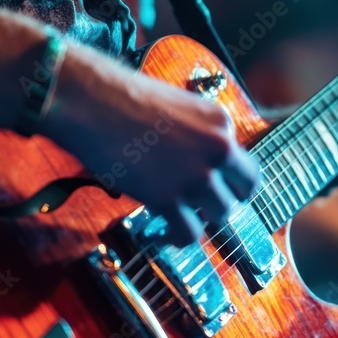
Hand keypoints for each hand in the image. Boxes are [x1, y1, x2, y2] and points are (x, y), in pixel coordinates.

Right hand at [44, 45, 260, 244]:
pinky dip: (178, 238)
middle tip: (199, 206)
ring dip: (199, 218)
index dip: (234, 185)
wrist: (91, 101)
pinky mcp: (168, 199)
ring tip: (178, 216)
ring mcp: (195, 176)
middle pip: (238, 196)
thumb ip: (199, 136)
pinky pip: (190, 234)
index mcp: (221, 124)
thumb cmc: (124, 98)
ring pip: (219, 215)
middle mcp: (217, 150)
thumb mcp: (180, 107)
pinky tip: (164, 232)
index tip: (222, 191)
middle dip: (218, 203)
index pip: (246, 168)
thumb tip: (202, 164)